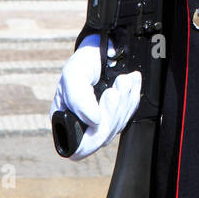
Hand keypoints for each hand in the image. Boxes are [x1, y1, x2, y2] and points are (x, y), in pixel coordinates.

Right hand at [50, 34, 141, 161]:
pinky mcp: (115, 116)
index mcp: (65, 121)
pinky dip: (132, 98)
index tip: (107, 99)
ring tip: (125, 79)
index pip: (80, 147)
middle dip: (113, 111)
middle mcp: (82, 126)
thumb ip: (78, 98)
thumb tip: (94, 121)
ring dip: (125, 101)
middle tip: (118, 85)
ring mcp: (99, 122)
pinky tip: (132, 82)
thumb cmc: (83, 63)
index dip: (95, 133)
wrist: (99, 50)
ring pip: (117, 127)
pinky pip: (128, 116)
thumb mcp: (74, 75)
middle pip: (102, 137)